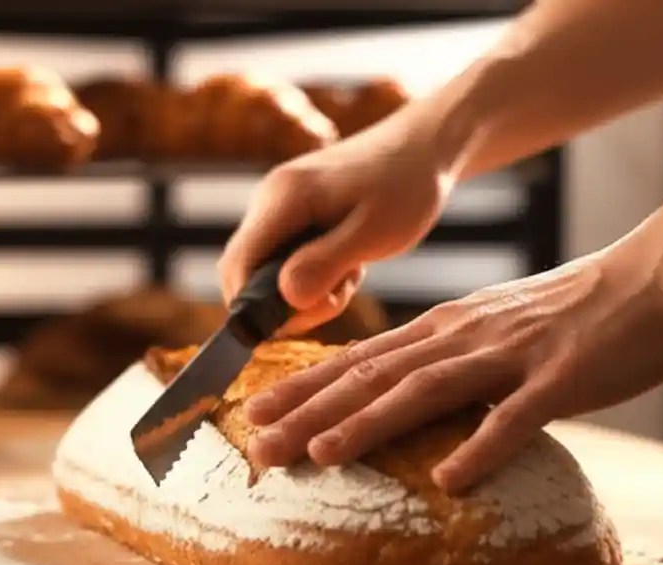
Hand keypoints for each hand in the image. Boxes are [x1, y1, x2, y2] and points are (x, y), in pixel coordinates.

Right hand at [217, 104, 464, 335]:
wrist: (425, 147)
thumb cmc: (407, 185)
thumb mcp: (373, 232)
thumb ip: (326, 264)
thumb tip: (285, 298)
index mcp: (283, 198)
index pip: (237, 265)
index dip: (252, 307)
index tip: (299, 320)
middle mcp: (269, 200)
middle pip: (246, 273)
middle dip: (284, 304)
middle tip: (336, 299)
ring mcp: (279, 208)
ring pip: (268, 271)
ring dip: (305, 291)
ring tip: (351, 275)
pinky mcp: (293, 216)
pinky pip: (286, 261)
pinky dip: (315, 276)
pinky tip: (350, 264)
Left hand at [242, 244, 662, 493]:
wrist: (652, 280)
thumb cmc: (571, 312)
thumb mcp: (491, 326)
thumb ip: (446, 356)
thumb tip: (400, 390)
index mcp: (445, 328)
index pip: (359, 359)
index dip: (303, 386)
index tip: (254, 410)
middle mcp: (462, 337)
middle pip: (373, 377)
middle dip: (309, 412)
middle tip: (259, 446)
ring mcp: (509, 356)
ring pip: (424, 391)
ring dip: (368, 424)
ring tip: (320, 453)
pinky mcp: (559, 379)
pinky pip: (515, 418)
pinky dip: (480, 447)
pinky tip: (448, 482)